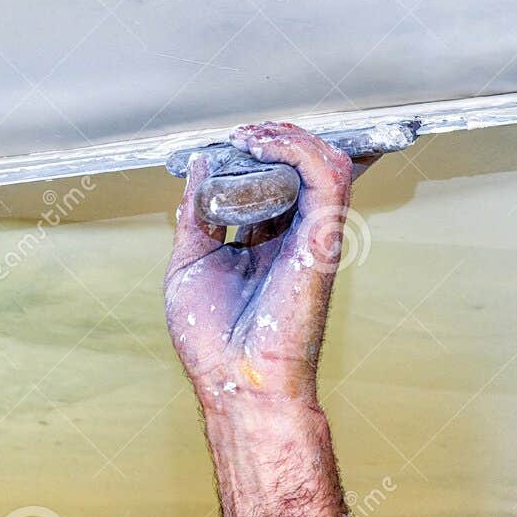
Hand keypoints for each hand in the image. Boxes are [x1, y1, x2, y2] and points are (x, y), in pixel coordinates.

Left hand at [163, 121, 357, 405]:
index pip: (275, 184)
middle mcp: (294, 235)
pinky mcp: (322, 237)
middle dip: (274, 138)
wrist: (235, 380)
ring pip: (325, 160)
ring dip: (287, 137)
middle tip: (240, 136)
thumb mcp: (189, 263)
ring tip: (251, 137)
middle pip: (302, 167)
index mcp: (266, 244)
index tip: (227, 145)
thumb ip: (196, 214)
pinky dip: (296, 149)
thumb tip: (201, 166)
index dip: (256, 155)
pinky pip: (327, 175)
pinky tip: (260, 147)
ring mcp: (312, 235)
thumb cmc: (215, 341)